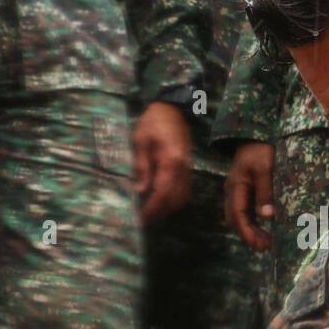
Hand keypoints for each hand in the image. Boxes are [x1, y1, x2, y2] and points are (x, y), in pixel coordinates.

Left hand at [132, 101, 192, 223]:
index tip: (141, 218)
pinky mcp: (188, 169)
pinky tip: (162, 202)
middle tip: (144, 220)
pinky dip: (174, 200)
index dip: (153, 207)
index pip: (163, 191)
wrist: (172, 109)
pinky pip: (185, 190)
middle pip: (175, 199)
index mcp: (171, 160)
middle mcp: (183, 168)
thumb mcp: (141, 141)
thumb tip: (140, 191)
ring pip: (183, 197)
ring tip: (152, 213)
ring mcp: (188, 169)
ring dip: (169, 208)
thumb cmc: (153, 122)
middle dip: (161, 212)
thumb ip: (142, 167)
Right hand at [224, 141, 274, 250]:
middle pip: (236, 219)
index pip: (237, 215)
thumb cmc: (261, 149)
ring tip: (266, 243)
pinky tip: (263, 229)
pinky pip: (245, 211)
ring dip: (251, 230)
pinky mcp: (245, 190)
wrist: (256, 134)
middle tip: (265, 247)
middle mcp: (233, 192)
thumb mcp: (265, 168)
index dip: (247, 232)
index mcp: (235, 187)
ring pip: (240, 217)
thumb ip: (265, 191)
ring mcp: (238, 191)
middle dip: (248, 235)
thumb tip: (266, 216)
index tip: (259, 244)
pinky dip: (253, 222)